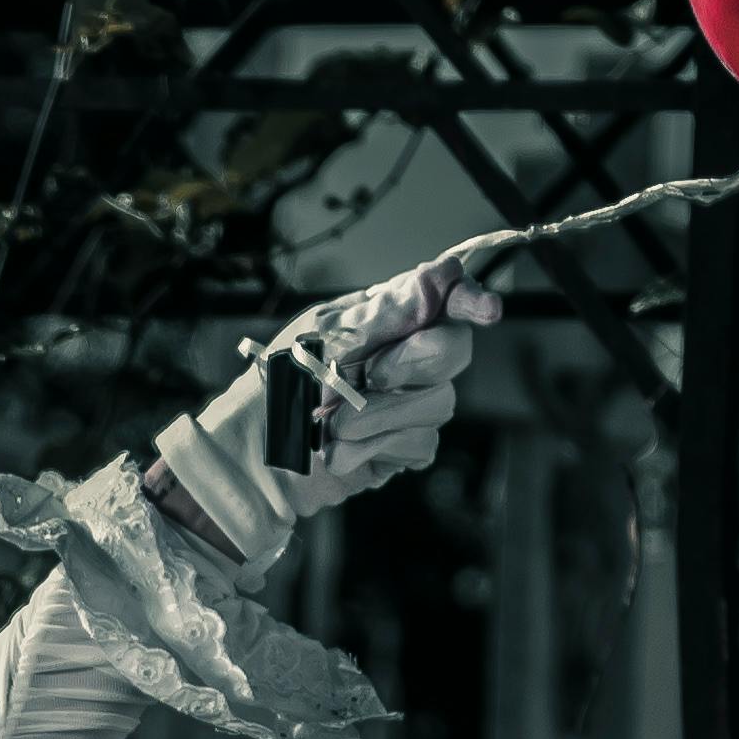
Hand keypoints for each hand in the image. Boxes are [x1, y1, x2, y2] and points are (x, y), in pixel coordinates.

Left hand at [260, 256, 507, 514]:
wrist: (253, 460)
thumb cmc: (278, 388)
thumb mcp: (321, 339)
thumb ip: (383, 315)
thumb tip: (439, 279)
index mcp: (386, 316)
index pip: (444, 297)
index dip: (470, 299)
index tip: (484, 310)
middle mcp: (407, 354)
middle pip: (455, 348)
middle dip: (413, 362)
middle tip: (368, 375)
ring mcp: (410, 402)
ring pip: (439, 402)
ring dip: (379, 415)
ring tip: (332, 426)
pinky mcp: (405, 445)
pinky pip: (420, 443)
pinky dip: (374, 447)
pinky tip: (340, 451)